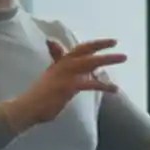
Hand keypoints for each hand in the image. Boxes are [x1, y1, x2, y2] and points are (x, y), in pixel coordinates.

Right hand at [5, 38, 126, 129]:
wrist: (27, 107)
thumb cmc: (38, 95)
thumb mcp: (49, 74)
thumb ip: (56, 60)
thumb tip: (52, 42)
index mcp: (60, 63)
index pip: (79, 49)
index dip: (95, 44)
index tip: (109, 42)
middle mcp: (63, 65)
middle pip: (85, 50)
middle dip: (102, 45)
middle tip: (116, 43)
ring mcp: (65, 75)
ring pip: (90, 62)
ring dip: (107, 59)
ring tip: (122, 57)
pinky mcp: (68, 86)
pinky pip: (90, 84)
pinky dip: (103, 85)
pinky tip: (114, 88)